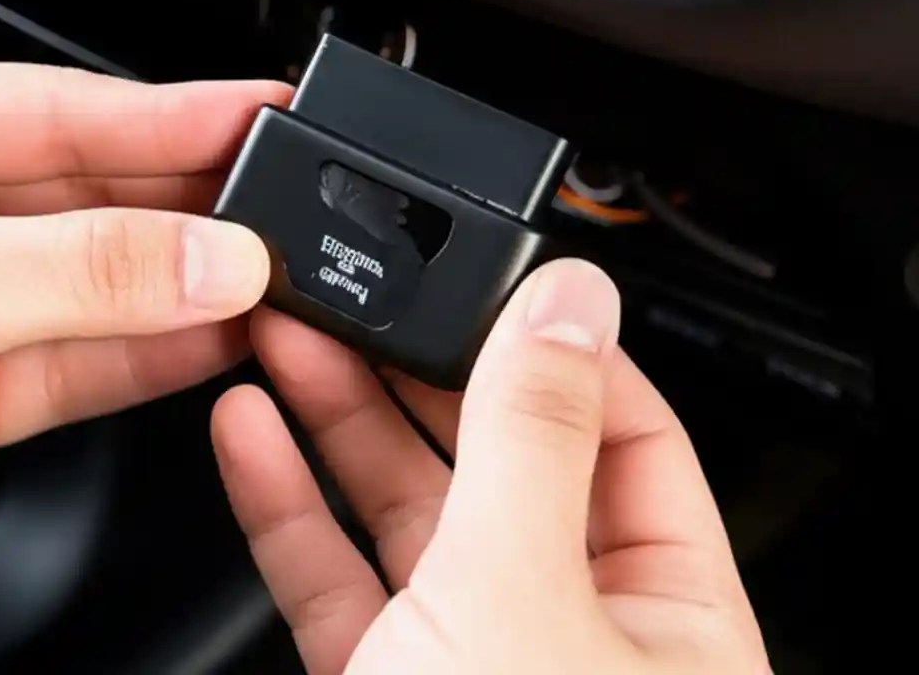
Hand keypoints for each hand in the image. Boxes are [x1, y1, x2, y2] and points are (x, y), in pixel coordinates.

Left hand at [0, 64, 289, 640]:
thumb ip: (82, 271)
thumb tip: (211, 256)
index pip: (72, 110)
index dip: (178, 115)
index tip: (265, 119)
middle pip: (98, 197)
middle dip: (194, 211)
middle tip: (286, 220)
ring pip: (104, 286)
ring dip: (188, 290)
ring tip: (275, 287)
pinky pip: (89, 361)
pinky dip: (155, 357)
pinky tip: (215, 345)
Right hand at [212, 259, 770, 673]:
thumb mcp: (524, 592)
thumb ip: (537, 441)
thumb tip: (569, 302)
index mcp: (666, 615)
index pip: (630, 437)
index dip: (555, 350)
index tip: (485, 281)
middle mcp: (569, 631)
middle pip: (496, 460)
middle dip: (415, 369)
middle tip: (357, 295)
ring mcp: (466, 657)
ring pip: (402, 511)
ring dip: (337, 418)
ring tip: (287, 333)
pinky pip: (332, 575)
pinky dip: (286, 504)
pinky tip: (252, 436)